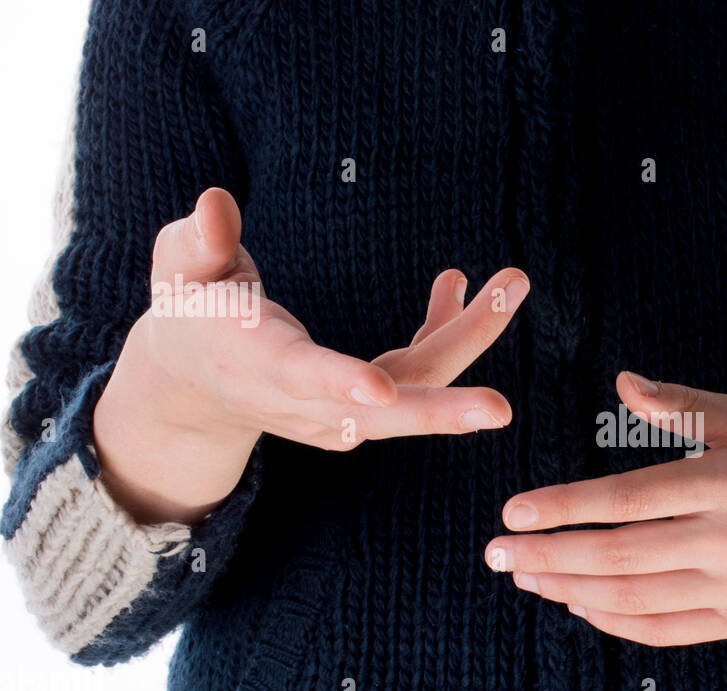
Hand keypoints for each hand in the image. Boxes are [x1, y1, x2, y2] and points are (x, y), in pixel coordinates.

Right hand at [94, 187, 528, 523]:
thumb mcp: (178, 270)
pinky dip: (447, 334)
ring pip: (415, 387)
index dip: (340, 383)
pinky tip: (461, 287)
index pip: (301, 377)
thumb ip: (199, 241)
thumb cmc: (192, 312)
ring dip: (468, 339)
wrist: (197, 383)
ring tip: (511, 284)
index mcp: (257, 365)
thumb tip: (216, 204)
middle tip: (502, 409)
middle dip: (442, 410)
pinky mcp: (364, 410)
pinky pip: (416, 376)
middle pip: (381, 412)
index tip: (380, 390)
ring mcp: (340, 415)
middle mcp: (305, 402)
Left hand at [483, 372, 726, 645]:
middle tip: (496, 554)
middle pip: (619, 557)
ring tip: (527, 576)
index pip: (626, 500)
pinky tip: (580, 605)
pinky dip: (616, 622)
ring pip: (635, 599)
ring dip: (571, 591)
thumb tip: (621, 381)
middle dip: (548, 556)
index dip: (563, 509)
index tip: (512, 513)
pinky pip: (666, 630)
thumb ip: (684, 404)